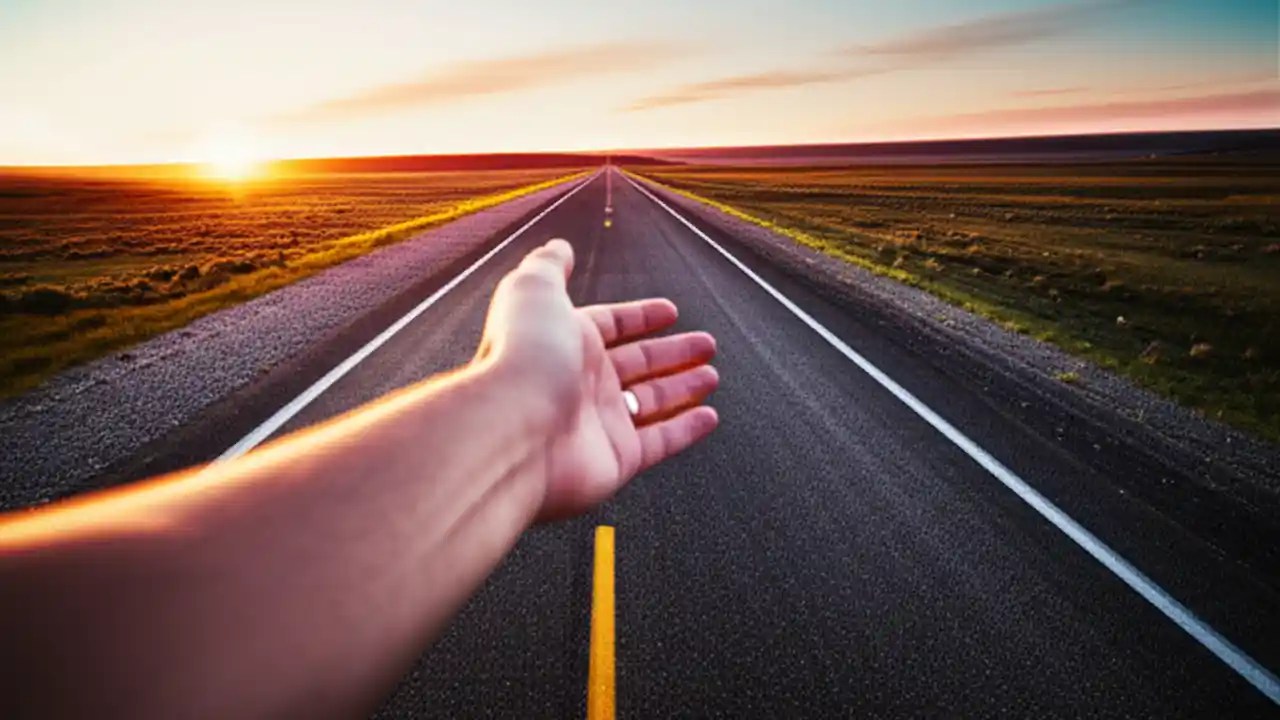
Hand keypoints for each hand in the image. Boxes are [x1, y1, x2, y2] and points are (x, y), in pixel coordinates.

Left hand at [476, 239, 719, 519]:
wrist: (513, 427)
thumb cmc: (522, 355)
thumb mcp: (535, 289)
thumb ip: (550, 266)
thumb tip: (558, 246)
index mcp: (565, 341)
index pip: (610, 325)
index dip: (640, 316)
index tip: (671, 311)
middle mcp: (581, 382)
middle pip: (637, 362)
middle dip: (672, 352)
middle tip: (706, 344)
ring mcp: (599, 422)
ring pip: (651, 401)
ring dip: (683, 387)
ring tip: (712, 375)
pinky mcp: (617, 458)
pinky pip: (660, 442)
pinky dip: (686, 430)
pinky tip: (709, 416)